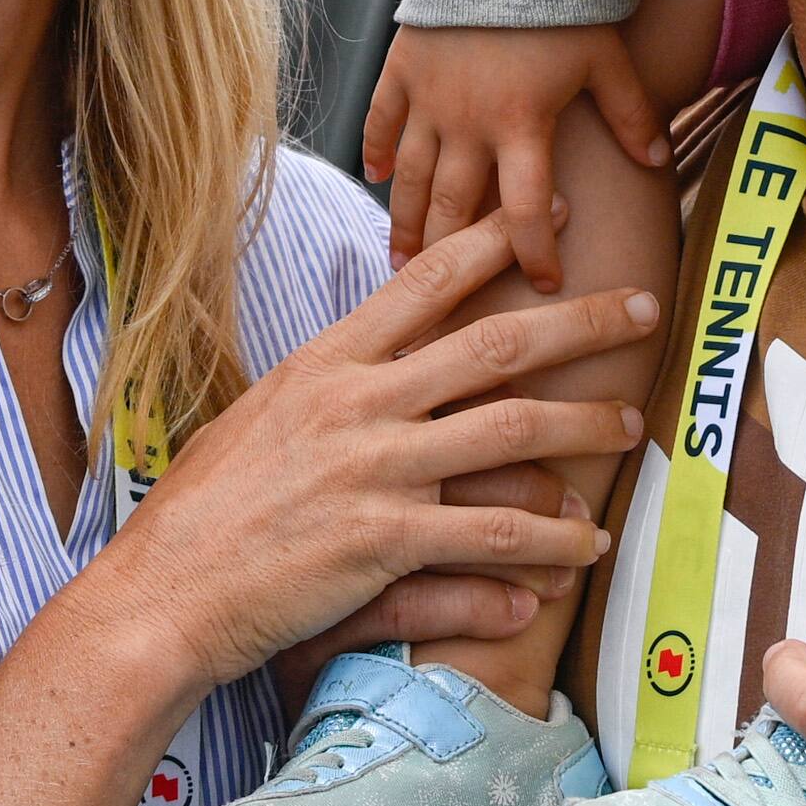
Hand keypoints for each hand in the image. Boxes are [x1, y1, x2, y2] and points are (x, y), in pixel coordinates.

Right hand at [83, 217, 644, 697]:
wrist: (163, 591)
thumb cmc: (201, 514)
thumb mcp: (260, 424)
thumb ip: (328, 397)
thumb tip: (378, 380)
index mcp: (325, 365)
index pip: (422, 282)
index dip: (494, 241)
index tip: (547, 214)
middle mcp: (356, 404)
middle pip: (494, 344)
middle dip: (580, 320)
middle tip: (642, 306)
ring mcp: (374, 470)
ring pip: (511, 432)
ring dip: (584, 426)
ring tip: (630, 424)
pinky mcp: (385, 541)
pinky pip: (492, 534)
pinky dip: (548, 539)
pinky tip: (584, 545)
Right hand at [364, 26, 665, 286]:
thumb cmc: (562, 0)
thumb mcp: (608, 57)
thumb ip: (632, 114)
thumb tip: (659, 163)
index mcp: (523, 126)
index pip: (528, 213)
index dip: (536, 255)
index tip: (544, 286)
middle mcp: (468, 124)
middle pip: (455, 209)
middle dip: (450, 259)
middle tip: (442, 301)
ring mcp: (428, 100)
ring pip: (411, 178)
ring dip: (406, 224)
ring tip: (400, 262)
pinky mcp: (401, 70)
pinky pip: (380, 121)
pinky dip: (373, 151)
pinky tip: (373, 179)